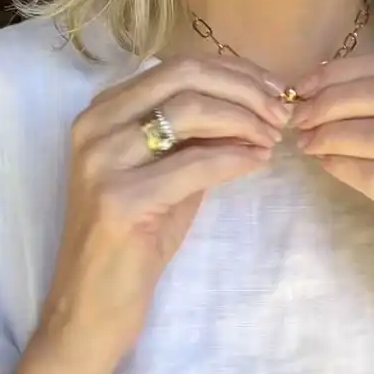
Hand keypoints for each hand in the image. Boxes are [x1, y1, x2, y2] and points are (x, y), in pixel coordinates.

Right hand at [39, 55, 286, 373]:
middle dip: (244, 89)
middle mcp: (95, 125)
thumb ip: (197, 134)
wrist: (91, 309)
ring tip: (274, 137)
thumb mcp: (166, 172)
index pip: (178, 65)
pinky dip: (236, 157)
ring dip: (245, 120)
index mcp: (103, 109)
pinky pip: (195, 164)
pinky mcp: (119, 200)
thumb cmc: (135, 239)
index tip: (275, 88)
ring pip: (190, 111)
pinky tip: (259, 162)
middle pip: (185, 77)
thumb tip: (256, 101)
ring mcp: (102, 160)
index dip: (234, 71)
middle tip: (282, 111)